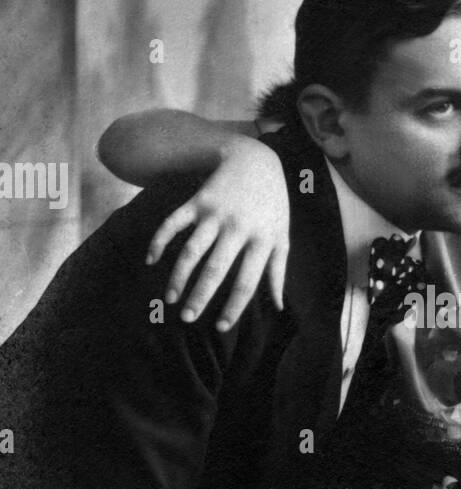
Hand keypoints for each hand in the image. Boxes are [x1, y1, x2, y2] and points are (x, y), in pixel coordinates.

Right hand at [147, 136, 288, 330]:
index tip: (220, 327)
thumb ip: (278, 271)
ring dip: (178, 276)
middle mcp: (238, 228)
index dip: (233, 307)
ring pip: (191, 250)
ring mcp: (216, 214)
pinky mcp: (197, 200)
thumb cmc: (271, 205)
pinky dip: (159, 241)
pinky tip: (151, 260)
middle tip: (187, 319)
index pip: (246, 281)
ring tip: (170, 299)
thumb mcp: (281, 236)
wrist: (255, 160)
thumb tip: (279, 306)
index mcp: (262, 240)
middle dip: (200, 296)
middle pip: (215, 269)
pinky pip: (173, 223)